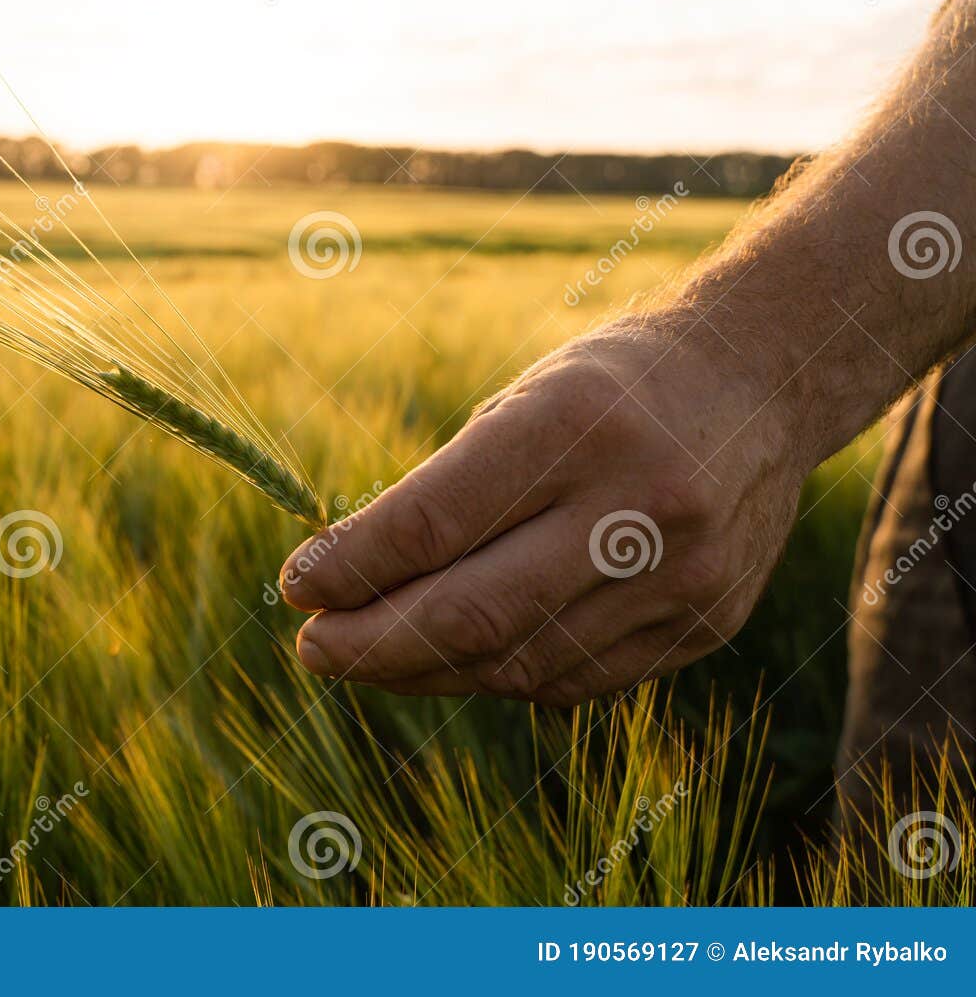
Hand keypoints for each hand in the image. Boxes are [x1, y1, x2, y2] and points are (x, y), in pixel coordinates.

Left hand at [279, 322, 809, 705]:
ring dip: (426, 669)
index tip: (297, 585)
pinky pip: (575, 679)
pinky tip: (453, 662)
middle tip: (311, 648)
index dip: (351, 566)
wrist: (765, 381)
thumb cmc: (614, 383)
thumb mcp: (525, 397)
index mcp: (572, 424)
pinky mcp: (704, 625)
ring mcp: (681, 576)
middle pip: (472, 613)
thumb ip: (449, 493)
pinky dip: (500, 676)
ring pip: (519, 662)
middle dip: (372, 644)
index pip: (432, 521)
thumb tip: (349, 586)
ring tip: (372, 656)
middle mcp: (634, 506)